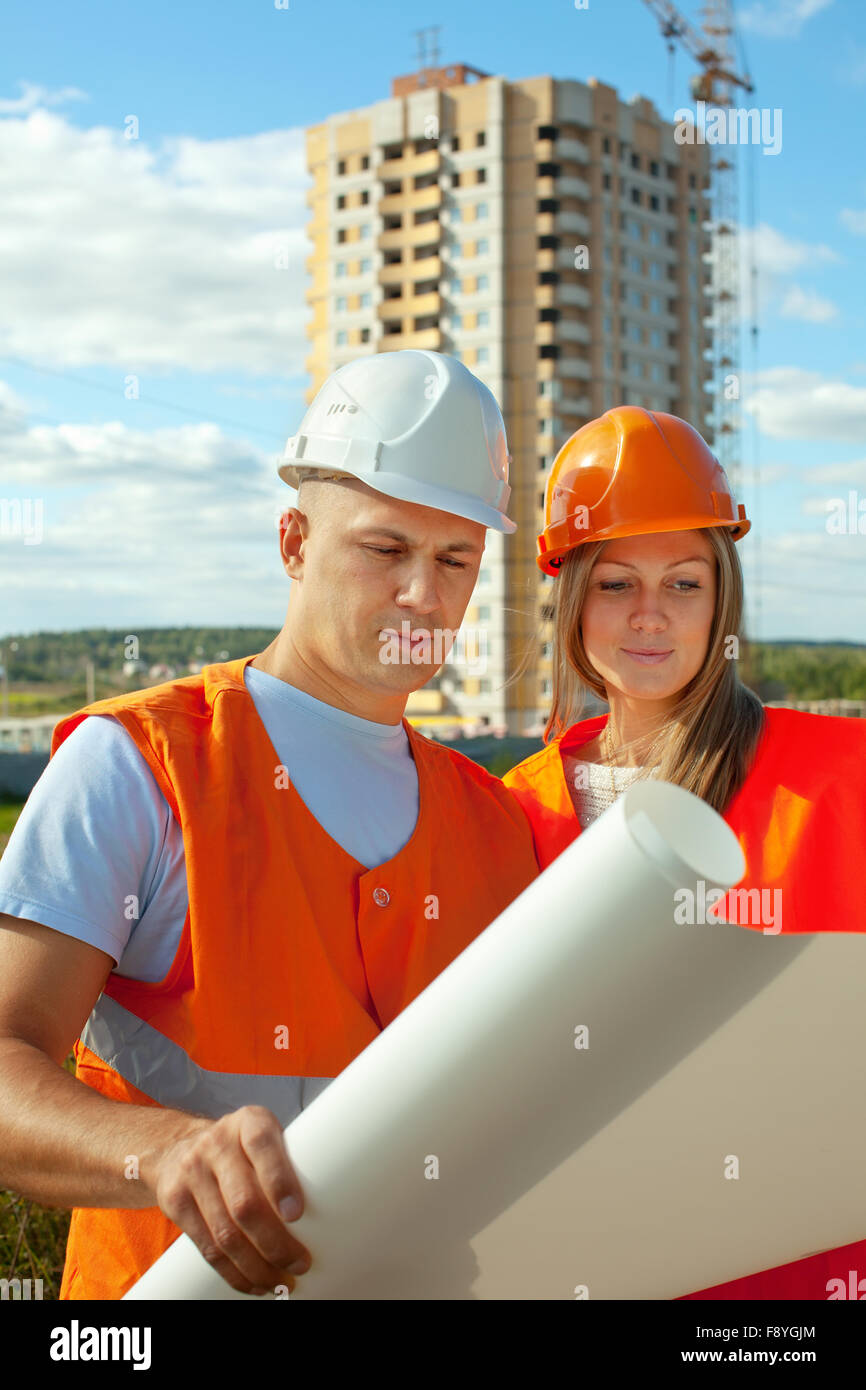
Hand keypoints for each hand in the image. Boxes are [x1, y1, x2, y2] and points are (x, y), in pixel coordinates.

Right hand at [151, 1105, 310, 1295]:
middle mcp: (217, 1143)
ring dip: (257, 1267)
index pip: (263, 1145)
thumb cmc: (241, 1149)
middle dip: (275, 1243)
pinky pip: (207, 1247)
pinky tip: (253, 1283)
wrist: (177, 1147)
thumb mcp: (263, 1137)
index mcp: (249, 1122)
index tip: (296, 1215)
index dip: (279, 1181)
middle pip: (245, 1203)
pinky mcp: (174, 1201)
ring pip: (226, 1234)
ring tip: (281, 1282)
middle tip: (299, 1264)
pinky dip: (233, 1273)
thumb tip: (337, 1207)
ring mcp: (192, 1172)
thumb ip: (288, 1161)